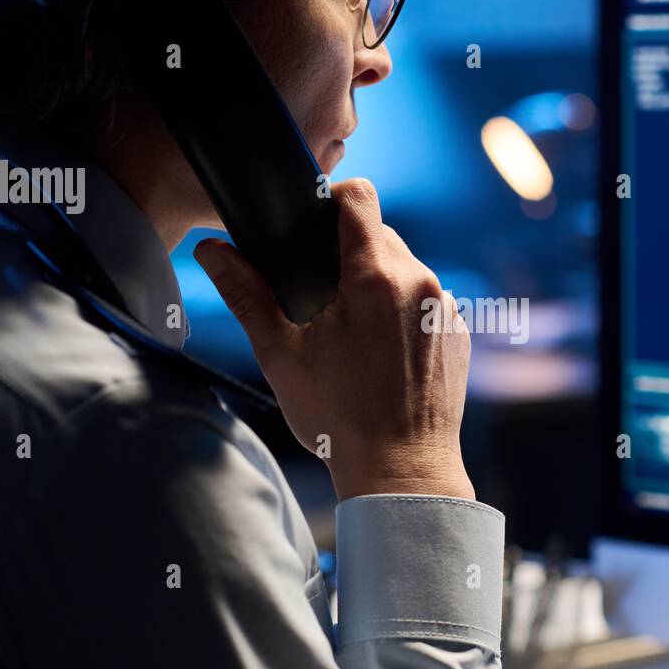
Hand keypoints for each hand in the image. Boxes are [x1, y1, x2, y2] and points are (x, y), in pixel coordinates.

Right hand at [193, 177, 475, 501]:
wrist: (402, 470)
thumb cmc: (339, 417)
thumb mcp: (280, 354)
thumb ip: (245, 294)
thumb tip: (210, 251)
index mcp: (376, 277)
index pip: (360, 198)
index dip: (332, 198)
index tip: (313, 220)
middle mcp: (420, 283)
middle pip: (380, 235)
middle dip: (348, 253)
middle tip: (320, 293)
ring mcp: (445, 309)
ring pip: (405, 269)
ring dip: (377, 283)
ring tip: (350, 330)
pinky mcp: (458, 333)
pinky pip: (426, 302)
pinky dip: (402, 312)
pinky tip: (380, 352)